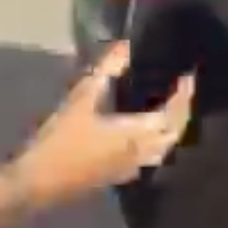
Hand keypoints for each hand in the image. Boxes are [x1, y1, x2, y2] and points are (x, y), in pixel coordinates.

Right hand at [6, 44, 194, 207]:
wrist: (39, 182)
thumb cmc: (60, 140)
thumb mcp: (81, 99)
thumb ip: (106, 71)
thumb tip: (126, 46)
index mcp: (135, 134)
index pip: (172, 115)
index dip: (183, 97)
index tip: (189, 78)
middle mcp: (140, 153)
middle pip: (173, 134)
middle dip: (182, 114)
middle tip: (183, 93)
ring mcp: (131, 169)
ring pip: (163, 149)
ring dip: (171, 130)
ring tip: (169, 110)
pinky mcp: (119, 176)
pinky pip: (150, 158)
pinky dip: (157, 142)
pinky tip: (146, 133)